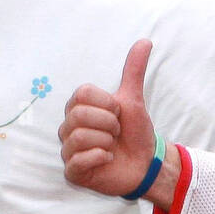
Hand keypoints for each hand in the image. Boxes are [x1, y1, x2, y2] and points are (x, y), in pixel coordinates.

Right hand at [60, 39, 157, 196]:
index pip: (82, 93)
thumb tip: (145, 41)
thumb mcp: (133, 99)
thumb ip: (134, 70)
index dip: (106, 103)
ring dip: (106, 141)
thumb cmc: (134, 132)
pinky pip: (78, 161)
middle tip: (116, 132)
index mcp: (79, 108)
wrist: (145, 163)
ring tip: (112, 146)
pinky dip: (100, 158)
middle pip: (79, 115)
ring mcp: (69, 150)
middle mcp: (69, 127)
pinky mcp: (72, 171)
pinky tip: (108, 159)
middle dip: (108, 123)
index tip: (117, 113)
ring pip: (79, 137)